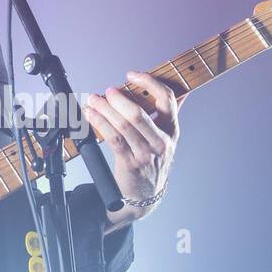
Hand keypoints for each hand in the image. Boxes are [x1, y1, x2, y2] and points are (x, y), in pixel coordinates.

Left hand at [83, 70, 181, 231]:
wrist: (145, 197)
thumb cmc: (152, 164)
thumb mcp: (165, 141)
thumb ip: (168, 117)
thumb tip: (180, 93)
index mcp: (172, 131)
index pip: (168, 99)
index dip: (150, 82)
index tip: (132, 74)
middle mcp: (162, 142)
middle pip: (140, 113)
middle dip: (119, 99)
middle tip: (107, 91)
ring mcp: (146, 154)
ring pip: (124, 126)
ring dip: (105, 110)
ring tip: (93, 100)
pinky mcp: (130, 164)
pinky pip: (114, 139)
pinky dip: (101, 124)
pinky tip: (92, 116)